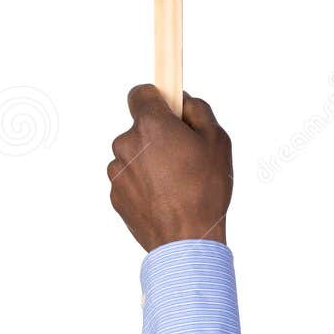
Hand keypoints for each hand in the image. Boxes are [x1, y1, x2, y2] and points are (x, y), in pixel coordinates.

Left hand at [108, 85, 232, 251]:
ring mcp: (118, 171)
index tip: (168, 108)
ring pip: (135, 154)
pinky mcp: (115, 195)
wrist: (186, 241)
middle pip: (141, 128)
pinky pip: (130, 179)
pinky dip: (144, 184)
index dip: (157, 98)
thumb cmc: (205, 190)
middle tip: (184, 156)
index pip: (140, 93)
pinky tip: (165, 198)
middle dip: (159, 136)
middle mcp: (126, 144)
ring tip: (176, 183)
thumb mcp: (217, 140)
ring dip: (150, 162)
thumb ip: (198, 110)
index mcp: (150, 125)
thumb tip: (183, 100)